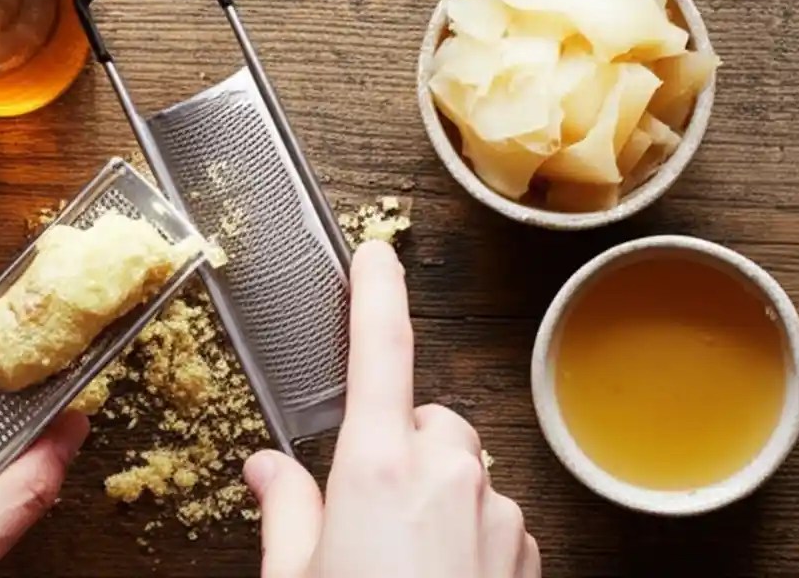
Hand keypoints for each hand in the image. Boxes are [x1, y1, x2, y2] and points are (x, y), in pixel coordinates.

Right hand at [243, 242, 539, 577]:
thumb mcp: (294, 575)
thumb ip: (287, 512)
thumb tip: (270, 471)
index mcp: (377, 467)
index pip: (380, 351)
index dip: (377, 292)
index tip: (377, 253)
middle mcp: (446, 475)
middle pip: (425, 422)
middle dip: (398, 447)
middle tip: (362, 513)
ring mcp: (496, 511)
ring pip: (462, 472)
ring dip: (433, 496)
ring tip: (400, 559)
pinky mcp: (529, 550)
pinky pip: (493, 518)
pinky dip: (467, 536)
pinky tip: (440, 576)